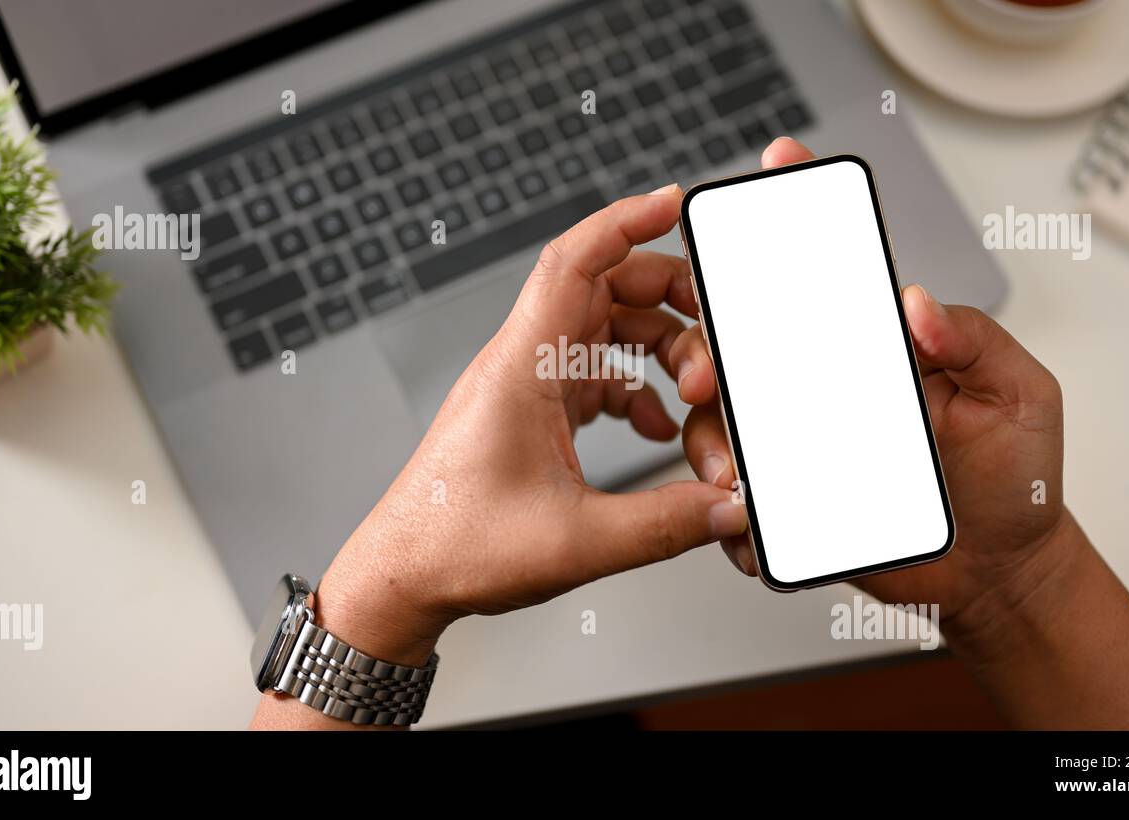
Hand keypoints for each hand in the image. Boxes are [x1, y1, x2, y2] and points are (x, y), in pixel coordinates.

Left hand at [316, 185, 748, 665]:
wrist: (403, 576)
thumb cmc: (455, 547)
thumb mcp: (577, 541)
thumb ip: (664, 524)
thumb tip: (726, 507)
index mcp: (522, 368)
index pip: (573, 261)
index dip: (626, 221)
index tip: (674, 203)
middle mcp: (521, 364)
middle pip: (604, 290)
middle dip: (668, 298)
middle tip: (715, 323)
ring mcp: (525, 387)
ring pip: (603, 332)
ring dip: (657, 351)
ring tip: (695, 394)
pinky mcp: (530, 414)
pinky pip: (593, 375)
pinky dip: (634, 390)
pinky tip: (655, 428)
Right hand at [672, 137, 1067, 646]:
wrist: (997, 570)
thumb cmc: (1012, 478)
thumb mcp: (1018, 397)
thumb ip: (976, 341)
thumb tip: (918, 304)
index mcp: (873, 345)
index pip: (825, 273)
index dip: (798, 215)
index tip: (778, 163)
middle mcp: (822, 384)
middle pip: (740, 338)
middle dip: (705, 339)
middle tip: (707, 370)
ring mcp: (797, 440)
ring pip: (717, 416)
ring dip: (709, 434)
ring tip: (737, 471)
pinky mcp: (784, 499)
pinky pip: (732, 495)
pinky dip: (730, 508)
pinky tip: (748, 518)